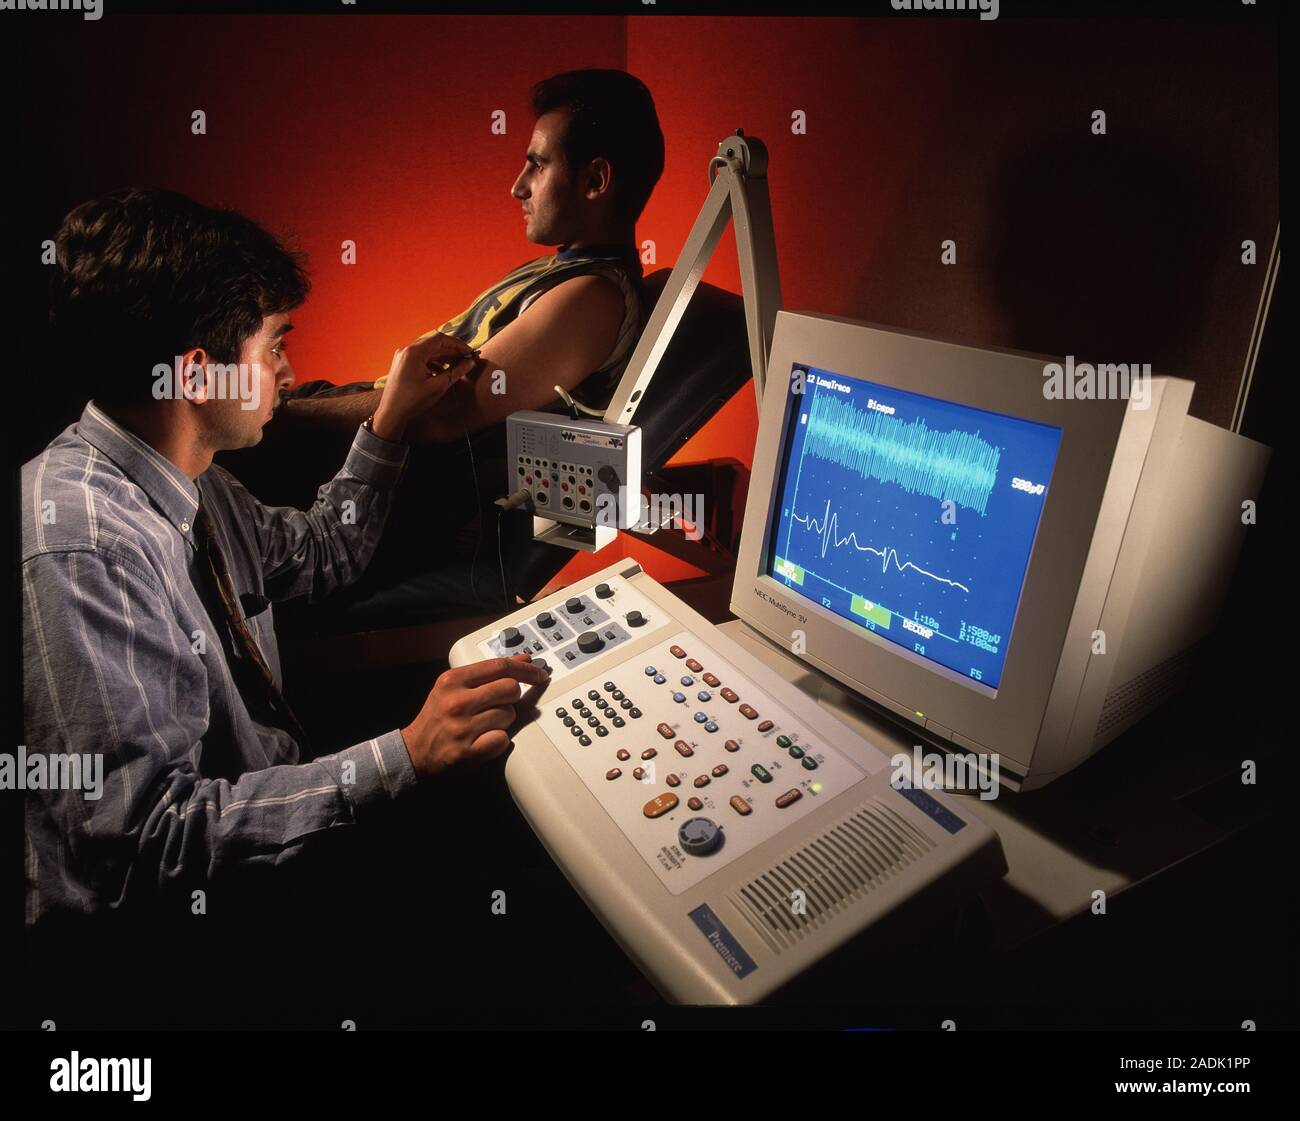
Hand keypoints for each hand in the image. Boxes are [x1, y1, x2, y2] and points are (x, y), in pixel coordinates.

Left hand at [371, 332, 477, 441]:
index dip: (457, 344)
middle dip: (451, 350)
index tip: (469, 351)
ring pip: (428, 351)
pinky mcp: (402, 363)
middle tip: (466, 358)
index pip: (440, 339)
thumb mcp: (438, 386)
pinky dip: (433, 362)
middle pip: (433, 343)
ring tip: (457, 365)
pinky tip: (443, 371)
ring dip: (443, 356)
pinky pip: (421, 358)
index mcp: (414, 353)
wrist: (391, 413)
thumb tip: (470, 362)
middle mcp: (406, 350)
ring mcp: (403, 356)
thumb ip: (456, 372)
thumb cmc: (412, 401)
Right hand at [399, 653, 548, 778]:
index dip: (526, 670)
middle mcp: (456, 702)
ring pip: (509, 715)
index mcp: (452, 680)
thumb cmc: (438, 716)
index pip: (499, 666)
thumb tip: (523, 660)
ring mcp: (462, 727)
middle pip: (510, 690)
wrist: (414, 751)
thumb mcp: (454, 686)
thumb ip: (487, 672)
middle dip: (512, 698)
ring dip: (503, 721)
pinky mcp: (467, 751)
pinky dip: (499, 740)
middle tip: (500, 705)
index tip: (539, 673)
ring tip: (483, 725)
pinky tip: (483, 739)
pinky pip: (503, 739)